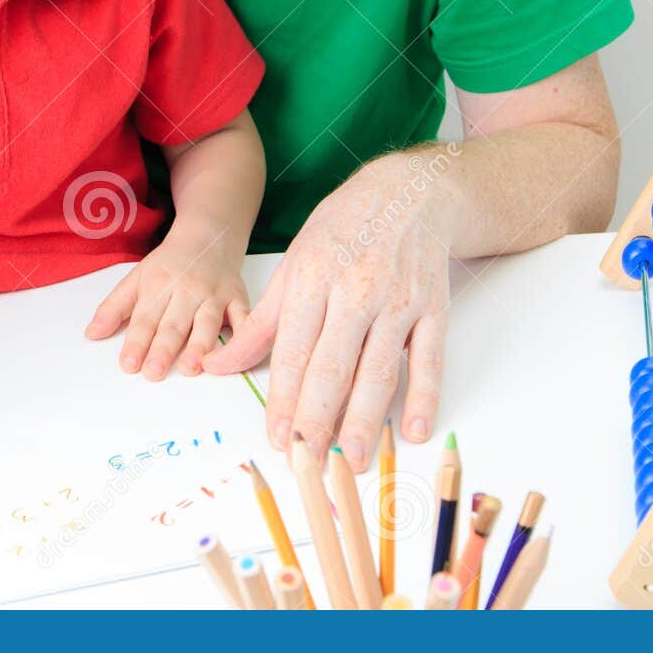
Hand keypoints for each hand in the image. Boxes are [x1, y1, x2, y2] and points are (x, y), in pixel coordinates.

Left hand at [85, 228, 249, 379]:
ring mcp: (215, 294)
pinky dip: (243, 334)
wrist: (208, 235)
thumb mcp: (137, 278)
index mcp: (159, 284)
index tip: (129, 364)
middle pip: (174, 323)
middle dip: (164, 348)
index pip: (145, 318)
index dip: (137, 341)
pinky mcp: (238, 298)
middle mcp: (187, 289)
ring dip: (199, 346)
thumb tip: (92, 334)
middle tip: (153, 372)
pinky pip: (243, 317)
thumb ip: (114, 308)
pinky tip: (237, 354)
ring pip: (207, 322)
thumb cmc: (170, 263)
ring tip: (189, 368)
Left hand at [203, 153, 452, 469]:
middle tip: (308, 460)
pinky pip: (430, 359)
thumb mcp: (294, 263)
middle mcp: (356, 290)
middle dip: (318, 419)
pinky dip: (424, 395)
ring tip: (351, 460)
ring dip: (365, 420)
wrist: (411, 192)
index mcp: (313, 277)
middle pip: (333, 367)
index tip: (278, 438)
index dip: (284, 400)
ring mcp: (398, 300)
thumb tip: (218, 365)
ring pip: (379, 369)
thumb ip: (261, 322)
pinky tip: (413, 428)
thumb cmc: (346, 228)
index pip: (294, 351)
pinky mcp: (434, 308)